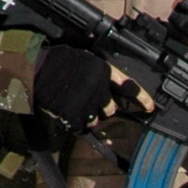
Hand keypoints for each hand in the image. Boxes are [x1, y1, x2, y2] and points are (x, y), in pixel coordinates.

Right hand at [32, 42, 154, 131]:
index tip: (151, 108)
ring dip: (87, 116)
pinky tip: (66, 111)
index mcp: (103, 70)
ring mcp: (87, 102)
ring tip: (72, 102)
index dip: (141, 99)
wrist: (36, 67)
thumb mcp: (85, 60)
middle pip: (110, 110)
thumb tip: (111, 92)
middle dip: (100, 108)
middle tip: (85, 100)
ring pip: (96, 120)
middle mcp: (99, 87)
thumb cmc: (57, 61)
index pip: (129, 87)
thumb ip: (100, 74)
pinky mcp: (75, 115)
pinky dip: (74, 123)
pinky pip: (81, 127)